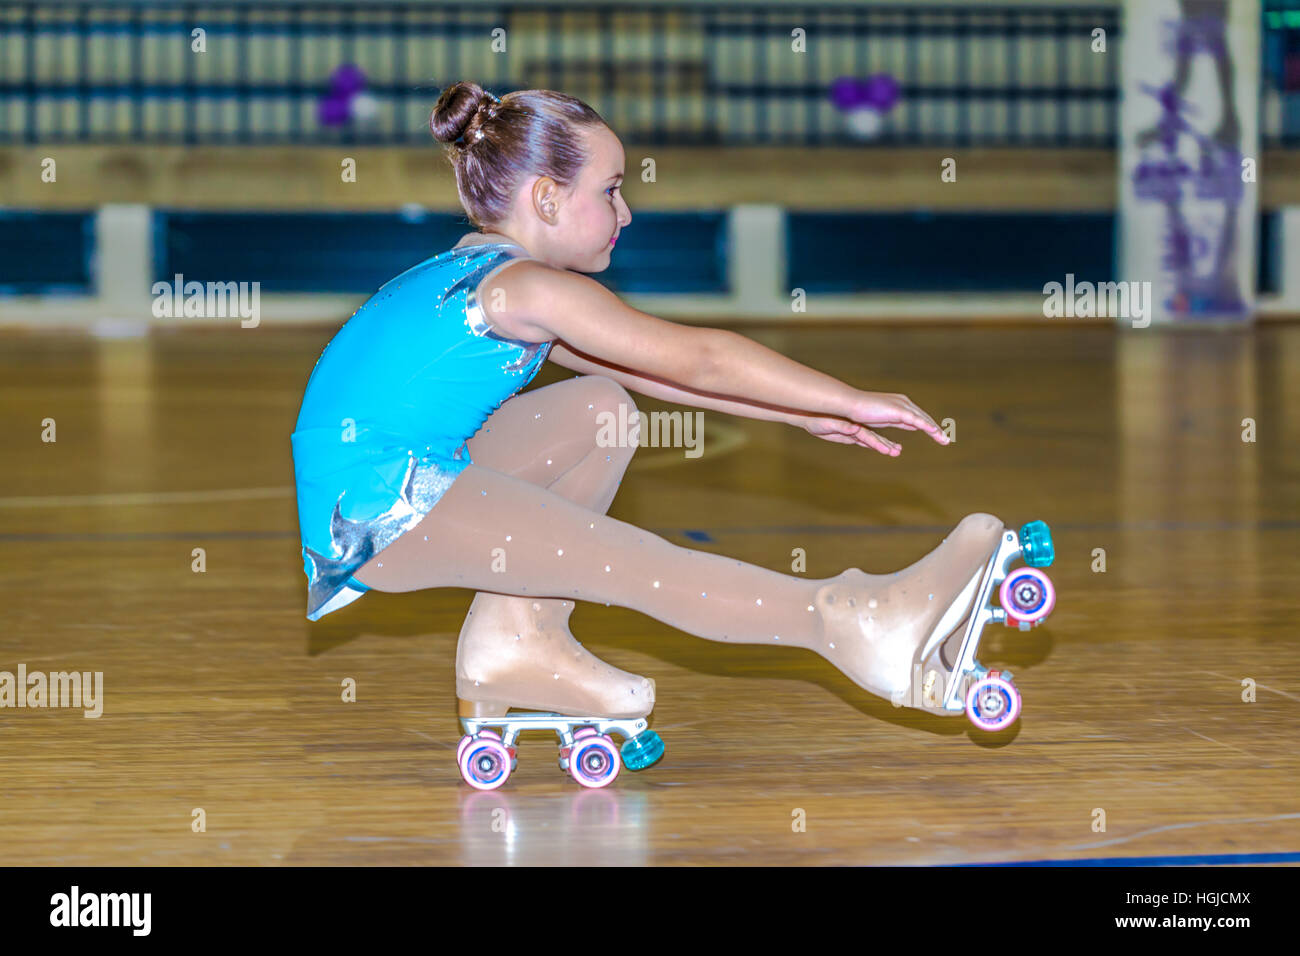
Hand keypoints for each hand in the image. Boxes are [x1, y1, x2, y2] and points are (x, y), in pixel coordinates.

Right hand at [801, 391, 949, 456]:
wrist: (849, 404)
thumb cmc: (859, 412)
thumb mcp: (879, 420)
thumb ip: (892, 422)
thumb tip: (897, 427)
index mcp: (899, 405)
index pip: (917, 417)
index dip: (927, 426)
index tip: (937, 435)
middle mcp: (903, 403)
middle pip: (924, 418)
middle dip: (936, 430)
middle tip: (946, 440)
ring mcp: (902, 406)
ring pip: (923, 420)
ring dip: (935, 431)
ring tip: (944, 441)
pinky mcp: (899, 411)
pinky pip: (917, 420)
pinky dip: (927, 427)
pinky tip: (935, 433)